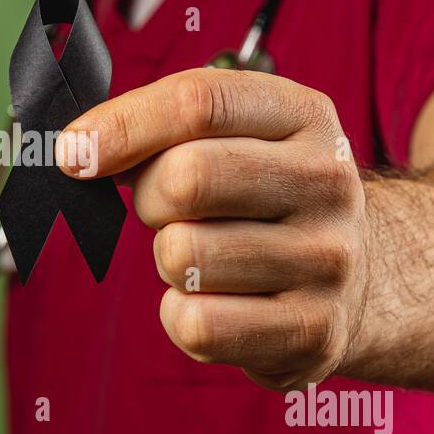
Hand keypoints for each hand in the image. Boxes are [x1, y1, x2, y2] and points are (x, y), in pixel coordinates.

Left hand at [56, 68, 369, 389]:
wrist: (359, 278)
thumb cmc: (264, 197)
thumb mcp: (235, 136)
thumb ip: (160, 127)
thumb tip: (77, 151)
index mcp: (305, 116)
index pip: (198, 102)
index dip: (121, 126)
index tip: (74, 153)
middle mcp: (328, 182)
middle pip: (186, 177)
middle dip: (149, 198)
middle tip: (164, 210)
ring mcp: (327, 260)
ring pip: (183, 255)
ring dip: (169, 259)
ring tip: (203, 256)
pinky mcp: (314, 331)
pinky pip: (197, 325)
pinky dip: (182, 315)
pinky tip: (215, 302)